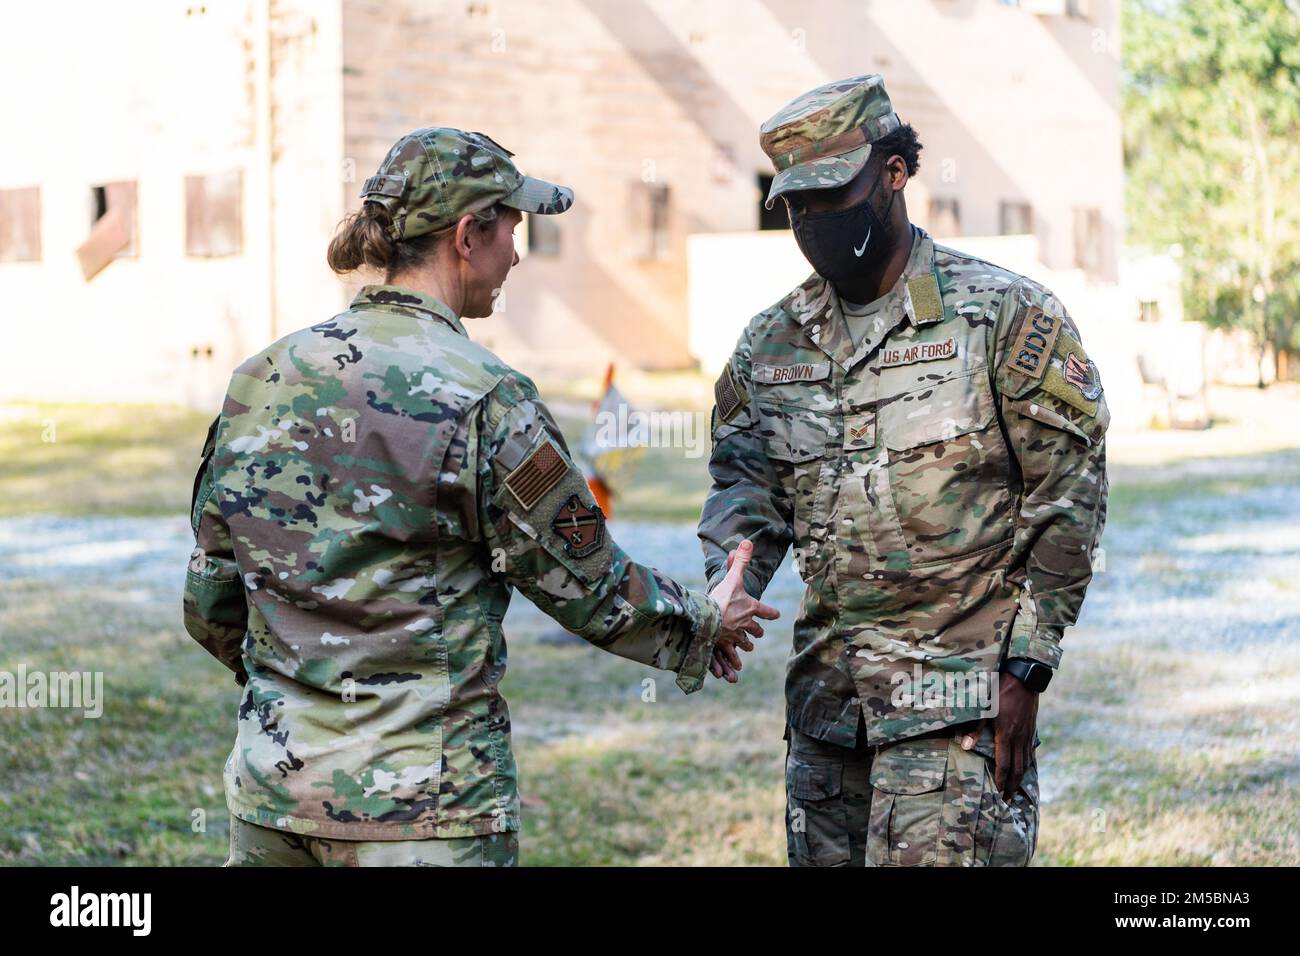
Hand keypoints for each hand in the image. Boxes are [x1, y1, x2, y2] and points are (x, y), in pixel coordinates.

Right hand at [705, 539, 779, 682]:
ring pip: (745, 644)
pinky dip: (731, 663)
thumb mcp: (733, 577)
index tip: (775, 614)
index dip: (771, 612)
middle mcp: (745, 624)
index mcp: (750, 608)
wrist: (706, 619)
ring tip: (746, 647)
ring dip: (745, 645)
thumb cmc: (721, 598)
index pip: (766, 611)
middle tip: (757, 632)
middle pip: (756, 630)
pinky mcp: (722, 646)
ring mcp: (734, 636)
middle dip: (757, 631)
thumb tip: (748, 541)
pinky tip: (732, 668)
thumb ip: (740, 560)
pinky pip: (729, 656)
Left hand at [959, 670, 1038, 800]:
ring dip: (1020, 778)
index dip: (1002, 781)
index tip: (999, 794)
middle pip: (1017, 769)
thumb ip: (975, 728)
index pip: (1004, 765)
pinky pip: (1030, 752)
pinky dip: (1027, 764)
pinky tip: (1024, 769)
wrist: (1024, 678)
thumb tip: (965, 746)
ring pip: (1025, 762)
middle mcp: (1019, 738)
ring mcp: (1027, 734)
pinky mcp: (1031, 729)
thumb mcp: (984, 708)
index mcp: (1006, 734)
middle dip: (1012, 786)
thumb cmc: (999, 691)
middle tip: (1009, 800)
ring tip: (1016, 789)